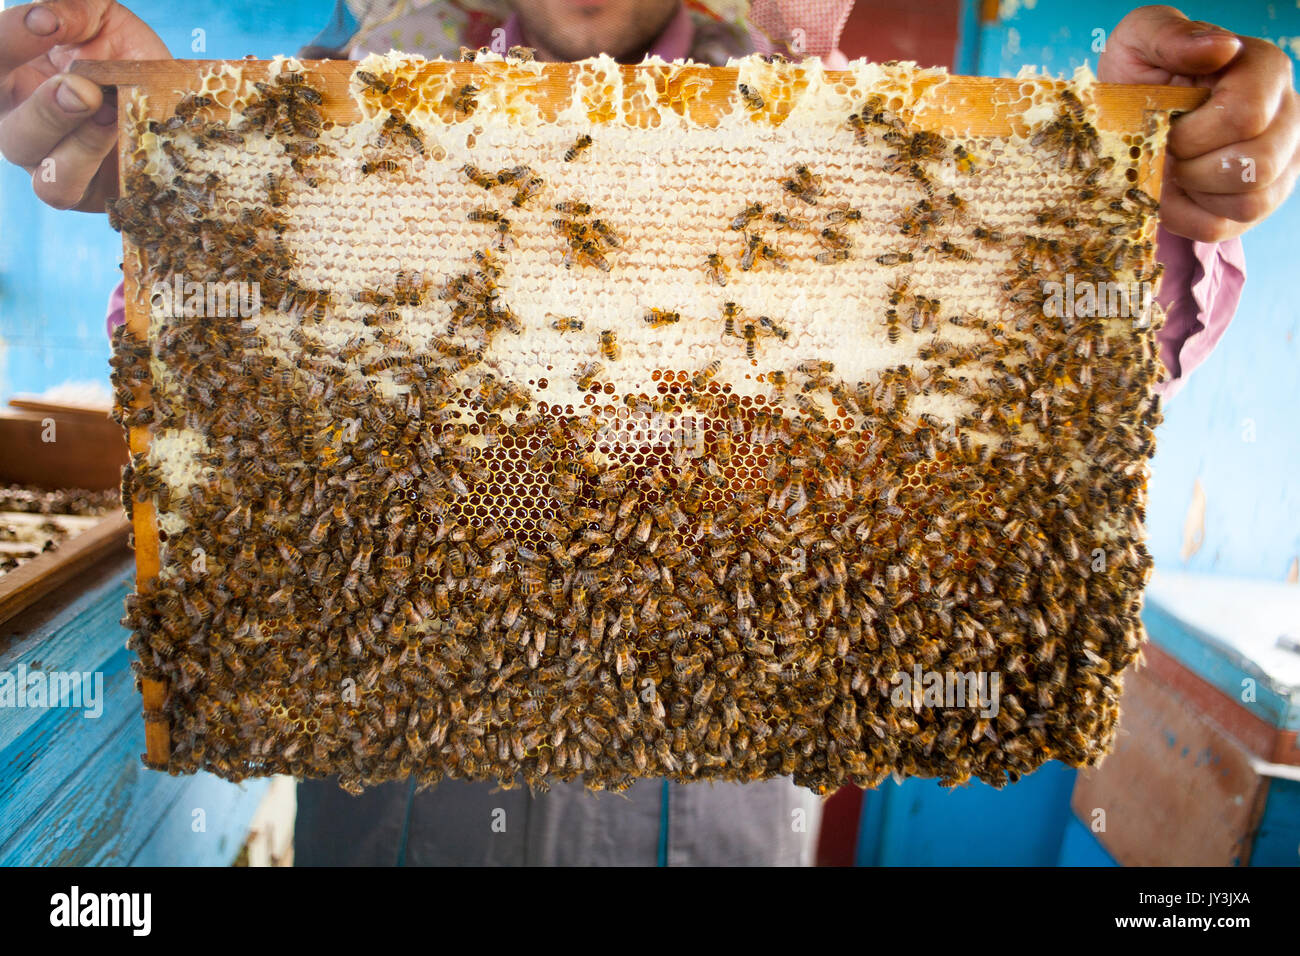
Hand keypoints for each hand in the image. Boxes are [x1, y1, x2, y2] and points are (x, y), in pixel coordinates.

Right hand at [0, 0, 168, 211]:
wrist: (163, 94)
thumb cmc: (117, 52)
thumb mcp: (99, 19)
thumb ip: (72, 12)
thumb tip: (49, 18)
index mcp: (8, 78)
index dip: (13, 40)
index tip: (47, 21)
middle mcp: (19, 127)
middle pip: (12, 133)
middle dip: (48, 112)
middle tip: (83, 90)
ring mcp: (52, 168)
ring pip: (49, 180)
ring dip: (81, 149)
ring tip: (112, 116)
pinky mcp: (91, 197)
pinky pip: (88, 199)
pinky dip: (108, 176)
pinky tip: (129, 144)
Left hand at [1099, 5, 1299, 241]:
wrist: (1122, 118)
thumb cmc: (1136, 74)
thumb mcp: (1140, 40)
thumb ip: (1172, 36)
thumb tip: (1222, 47)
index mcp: (1263, 69)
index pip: (1247, 115)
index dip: (1193, 134)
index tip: (1164, 125)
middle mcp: (1285, 115)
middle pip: (1256, 164)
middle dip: (1193, 166)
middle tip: (1165, 150)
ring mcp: (1279, 162)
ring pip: (1249, 200)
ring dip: (1193, 192)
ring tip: (1172, 168)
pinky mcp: (1256, 203)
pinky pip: (1223, 227)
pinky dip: (1185, 216)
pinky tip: (1173, 190)